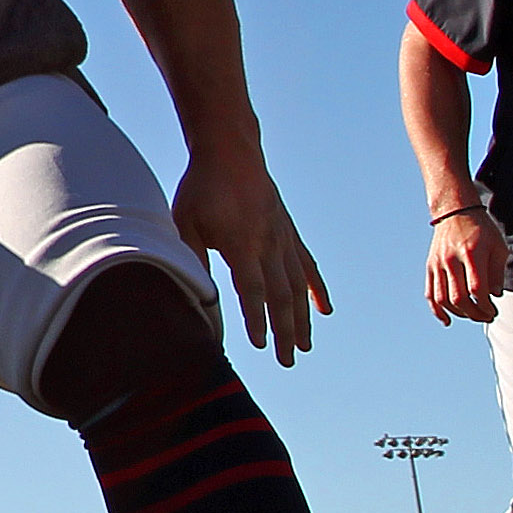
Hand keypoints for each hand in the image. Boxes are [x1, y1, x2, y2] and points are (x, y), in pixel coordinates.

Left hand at [172, 149, 327, 365]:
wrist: (231, 151)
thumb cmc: (202, 188)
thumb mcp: (187, 223)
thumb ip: (193, 259)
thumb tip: (197, 295)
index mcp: (242, 243)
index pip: (252, 290)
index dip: (257, 318)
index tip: (262, 345)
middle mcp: (269, 243)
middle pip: (281, 295)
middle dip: (285, 331)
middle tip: (287, 361)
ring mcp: (284, 238)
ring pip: (297, 286)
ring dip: (302, 319)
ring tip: (304, 347)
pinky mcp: (289, 232)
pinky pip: (307, 265)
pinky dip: (316, 289)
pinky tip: (325, 310)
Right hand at [423, 205, 508, 325]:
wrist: (455, 211)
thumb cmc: (481, 230)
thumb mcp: (498, 247)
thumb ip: (498, 272)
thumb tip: (495, 296)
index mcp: (472, 253)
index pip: (477, 289)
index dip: (486, 306)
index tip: (493, 311)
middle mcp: (452, 259)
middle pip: (459, 298)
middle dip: (474, 314)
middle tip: (485, 317)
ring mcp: (438, 263)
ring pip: (443, 299)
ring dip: (459, 314)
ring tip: (471, 315)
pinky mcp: (430, 266)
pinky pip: (430, 293)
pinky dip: (437, 310)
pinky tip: (447, 320)